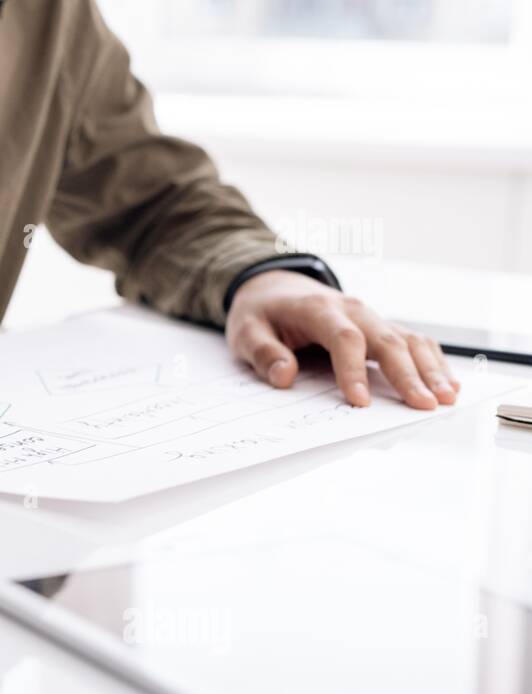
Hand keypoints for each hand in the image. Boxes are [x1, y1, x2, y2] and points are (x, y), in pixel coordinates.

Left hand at [225, 270, 458, 409]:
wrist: (274, 287)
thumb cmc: (261, 313)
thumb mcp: (245, 331)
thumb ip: (262, 352)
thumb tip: (283, 377)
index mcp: (318, 310)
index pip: (344, 339)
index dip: (353, 370)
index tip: (359, 403)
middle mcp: (353, 310)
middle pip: (388, 340)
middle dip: (409, 374)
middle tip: (426, 406)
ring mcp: (371, 317)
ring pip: (409, 339)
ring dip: (431, 369)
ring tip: (448, 398)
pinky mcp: (379, 327)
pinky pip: (413, 341)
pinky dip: (432, 361)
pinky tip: (447, 383)